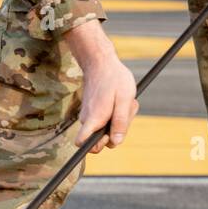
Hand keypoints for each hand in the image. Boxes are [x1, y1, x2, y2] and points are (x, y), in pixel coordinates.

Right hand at [63, 22, 137, 152]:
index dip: (94, 146)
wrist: (101, 62)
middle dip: (117, 131)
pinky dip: (116, 114)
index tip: (108, 136)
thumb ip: (121, 122)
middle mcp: (88, 120)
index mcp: (94, 119)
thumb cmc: (114, 79)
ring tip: (124, 102)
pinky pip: (106, 120)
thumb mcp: (124, 99)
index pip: (82, 143)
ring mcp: (90, 115)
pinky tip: (121, 101)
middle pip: (101, 140)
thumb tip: (116, 142)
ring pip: (107, 129)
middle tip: (125, 112)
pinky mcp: (94, 111)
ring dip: (119, 120)